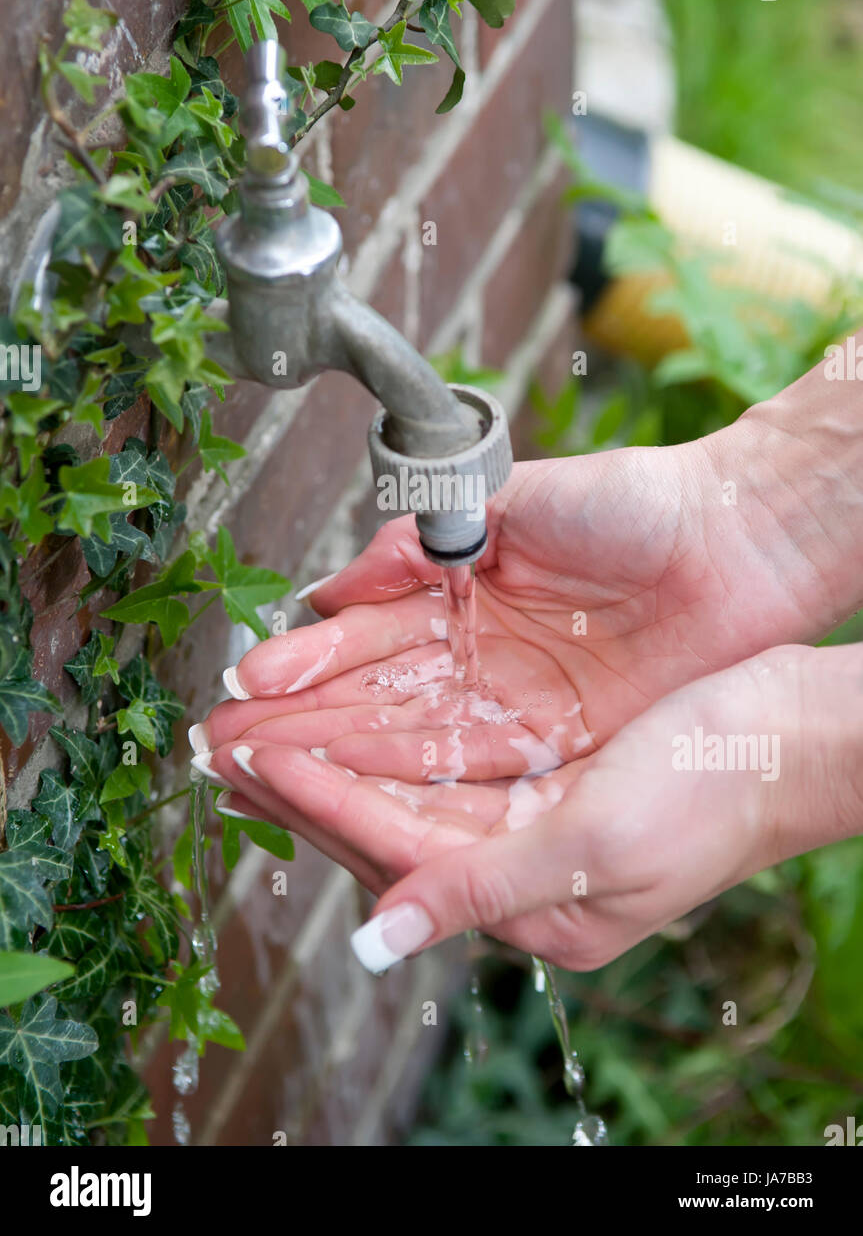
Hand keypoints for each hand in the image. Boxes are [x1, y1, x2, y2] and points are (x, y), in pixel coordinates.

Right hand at [198, 436, 835, 784]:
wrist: (737, 540)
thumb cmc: (635, 501)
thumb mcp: (513, 500)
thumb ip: (420, 545)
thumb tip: (334, 586)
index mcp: (461, 588)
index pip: (369, 636)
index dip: (309, 660)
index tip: (249, 680)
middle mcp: (479, 651)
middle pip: (375, 697)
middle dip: (300, 722)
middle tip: (226, 744)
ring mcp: (515, 700)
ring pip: (410, 740)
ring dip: (338, 760)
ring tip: (265, 775)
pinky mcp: (559, 742)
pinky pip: (474, 769)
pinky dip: (412, 785)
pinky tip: (351, 794)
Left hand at [202, 643, 862, 968]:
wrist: (792, 736)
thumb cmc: (713, 792)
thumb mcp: (597, 846)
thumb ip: (482, 889)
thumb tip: (376, 945)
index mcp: (535, 905)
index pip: (396, 853)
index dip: (320, 801)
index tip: (252, 758)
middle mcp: (523, 871)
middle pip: (387, 828)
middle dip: (304, 783)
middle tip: (221, 745)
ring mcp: (535, 825)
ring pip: (408, 792)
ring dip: (335, 757)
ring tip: (264, 729)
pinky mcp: (548, 781)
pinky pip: (449, 765)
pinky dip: (393, 741)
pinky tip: (351, 720)